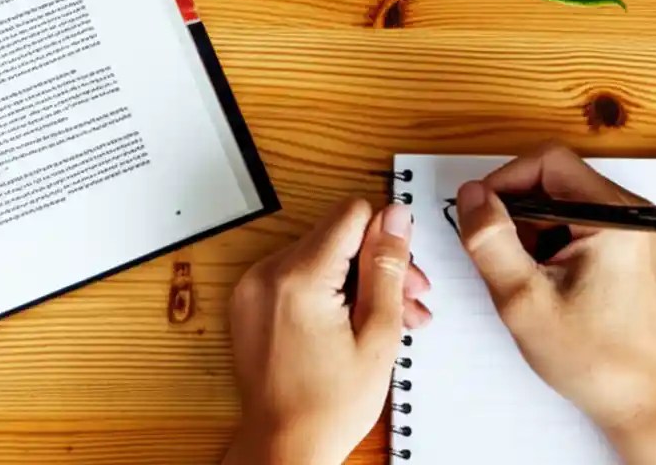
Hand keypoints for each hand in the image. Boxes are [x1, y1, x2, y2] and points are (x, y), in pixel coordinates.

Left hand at [223, 200, 430, 464]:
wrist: (285, 447)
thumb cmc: (329, 406)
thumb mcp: (378, 334)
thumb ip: (387, 267)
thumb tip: (396, 217)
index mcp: (299, 278)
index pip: (351, 214)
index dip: (385, 236)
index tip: (402, 269)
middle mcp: (267, 273)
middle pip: (336, 235)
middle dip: (376, 264)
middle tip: (406, 302)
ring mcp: (253, 287)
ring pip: (318, 255)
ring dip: (356, 280)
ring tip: (386, 319)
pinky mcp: (249, 301)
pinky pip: (295, 275)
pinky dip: (326, 290)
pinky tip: (353, 321)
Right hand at [455, 144, 655, 463]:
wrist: (640, 401)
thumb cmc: (594, 358)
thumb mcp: (523, 299)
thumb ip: (491, 240)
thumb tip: (471, 195)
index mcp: (615, 217)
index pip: (546, 162)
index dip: (504, 182)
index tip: (480, 217)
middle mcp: (632, 214)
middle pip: (554, 179)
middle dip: (517, 213)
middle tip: (503, 260)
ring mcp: (634, 230)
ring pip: (562, 203)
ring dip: (532, 232)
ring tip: (529, 279)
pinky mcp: (629, 247)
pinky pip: (577, 223)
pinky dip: (551, 244)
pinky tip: (547, 283)